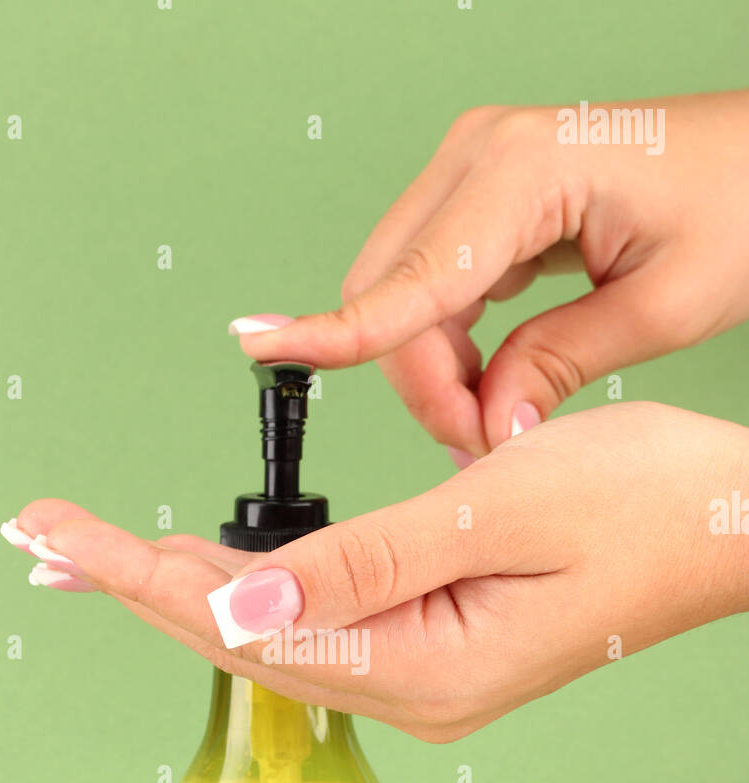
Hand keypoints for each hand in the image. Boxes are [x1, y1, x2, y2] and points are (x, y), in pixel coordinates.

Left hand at [8, 404, 748, 741]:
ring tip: (97, 553)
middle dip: (136, 584)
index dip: (139, 576)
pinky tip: (211, 574)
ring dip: (184, 587)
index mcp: (425, 665)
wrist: (735, 528)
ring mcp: (426, 673)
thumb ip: (365, 564)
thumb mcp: (500, 514)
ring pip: (276, 631)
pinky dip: (253, 589)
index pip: (246, 622)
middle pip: (245, 635)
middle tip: (44, 540)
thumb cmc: (647, 507)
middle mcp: (414, 686)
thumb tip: (238, 599)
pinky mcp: (439, 647)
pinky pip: (321, 623)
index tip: (57, 539)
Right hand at [228, 93, 748, 461]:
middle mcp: (483, 157)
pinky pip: (429, 284)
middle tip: (482, 443)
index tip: (264, 349)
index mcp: (525, 168)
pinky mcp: (483, 198)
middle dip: (417, 382)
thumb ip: (560, 366)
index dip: (338, 330)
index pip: (410, 276)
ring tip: (499, 417)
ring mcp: (477, 173)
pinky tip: (490, 380)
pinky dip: (445, 344)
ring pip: (399, 294)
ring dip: (431, 370)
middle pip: (387, 291)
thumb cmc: (742, 207)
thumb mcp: (665, 305)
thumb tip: (491, 426)